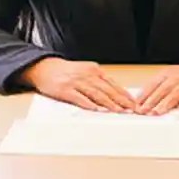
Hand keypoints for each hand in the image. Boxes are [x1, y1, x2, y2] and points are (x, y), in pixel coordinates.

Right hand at [20, 58, 135, 112]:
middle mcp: (87, 75)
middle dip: (122, 101)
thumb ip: (98, 81)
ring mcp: (76, 82)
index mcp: (94, 70)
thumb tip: (116, 94)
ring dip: (109, 104)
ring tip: (119, 111)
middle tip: (132, 110)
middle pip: (108, 89)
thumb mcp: (85, 71)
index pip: (113, 84)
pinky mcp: (65, 90)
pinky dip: (89, 105)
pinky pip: (80, 98)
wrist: (44, 67)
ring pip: (96, 94)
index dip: (125, 94)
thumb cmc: (65, 72)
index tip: (135, 104)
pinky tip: (97, 110)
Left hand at [135, 57, 178, 114]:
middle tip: (144, 111)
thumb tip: (140, 100)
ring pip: (177, 93)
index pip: (153, 85)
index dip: (144, 96)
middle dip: (152, 101)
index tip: (136, 105)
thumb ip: (156, 88)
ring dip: (167, 103)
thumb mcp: (169, 76)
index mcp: (167, 75)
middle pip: (163, 90)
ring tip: (158, 112)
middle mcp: (177, 79)